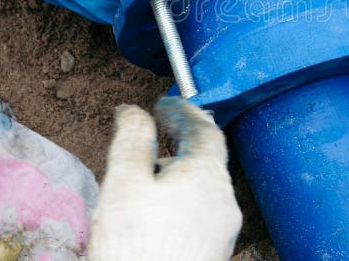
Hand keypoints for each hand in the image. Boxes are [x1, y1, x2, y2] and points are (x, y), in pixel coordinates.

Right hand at [88, 98, 241, 260]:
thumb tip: (133, 111)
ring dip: (179, 173)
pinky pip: (201, 212)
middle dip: (181, 141)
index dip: (183, 110)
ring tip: (146, 178)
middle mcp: (224, 200)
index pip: (205, 128)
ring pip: (204, 187)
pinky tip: (155, 214)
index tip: (162, 103)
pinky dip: (182, 199)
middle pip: (207, 158)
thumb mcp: (125, 184)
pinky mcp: (214, 253)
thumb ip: (131, 141)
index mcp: (208, 175)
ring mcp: (223, 230)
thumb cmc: (135, 246)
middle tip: (155, 133)